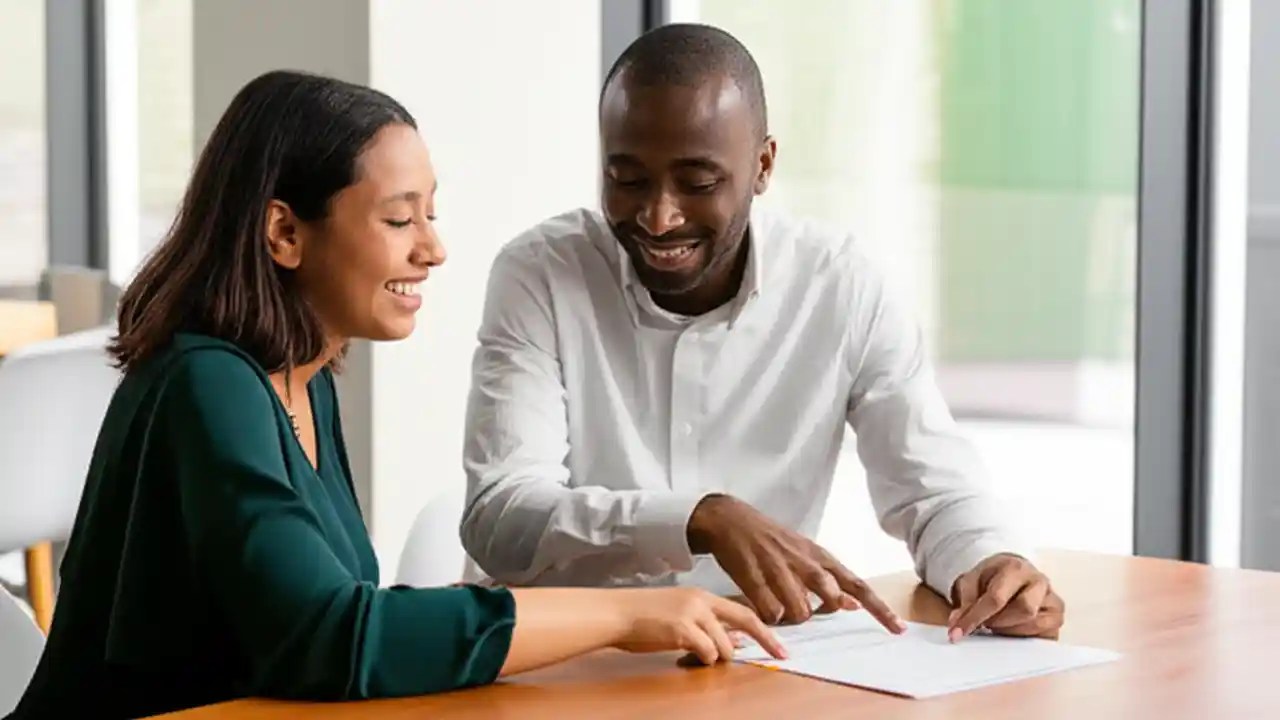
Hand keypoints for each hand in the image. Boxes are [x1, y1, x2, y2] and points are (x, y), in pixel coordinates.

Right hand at [611, 587, 787, 665]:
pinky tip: (683, 654)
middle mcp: (702, 601)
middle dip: (762, 643)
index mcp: (703, 595)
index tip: (781, 647)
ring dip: (715, 657)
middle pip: (745, 623)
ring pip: (724, 646)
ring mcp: (692, 613)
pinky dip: (700, 660)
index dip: (766, 632)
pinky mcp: (682, 629)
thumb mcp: (681, 616)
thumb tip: (736, 640)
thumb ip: (710, 626)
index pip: (745, 612)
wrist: (616, 613)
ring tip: (693, 653)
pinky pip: (706, 653)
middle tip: (780, 655)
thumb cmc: (644, 618)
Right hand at [687, 495, 905, 630]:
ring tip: (778, 602)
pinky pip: (770, 612)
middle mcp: (805, 561)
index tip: (899, 629)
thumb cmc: (771, 541)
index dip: (879, 608)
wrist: (731, 519)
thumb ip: (829, 578)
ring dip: (792, 615)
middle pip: (832, 597)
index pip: (858, 584)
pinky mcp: (754, 577)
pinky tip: (762, 603)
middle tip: (811, 607)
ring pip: (801, 611)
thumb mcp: (805, 553)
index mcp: (820, 556)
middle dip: (826, 609)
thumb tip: (852, 603)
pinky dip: (769, 615)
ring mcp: (779, 568)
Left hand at [947, 554, 1064, 640]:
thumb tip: (956, 625)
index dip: (975, 617)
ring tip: (997, 624)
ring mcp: (1053, 599)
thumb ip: (964, 601)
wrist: (1012, 572)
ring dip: (1011, 630)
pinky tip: (1012, 630)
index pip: (997, 597)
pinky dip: (1025, 636)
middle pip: (1023, 610)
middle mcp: (1039, 581)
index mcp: (1016, 568)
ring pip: (1035, 624)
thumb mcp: (972, 581)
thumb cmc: (992, 577)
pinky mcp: (1057, 617)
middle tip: (985, 624)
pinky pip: (1045, 635)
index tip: (957, 632)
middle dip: (999, 622)